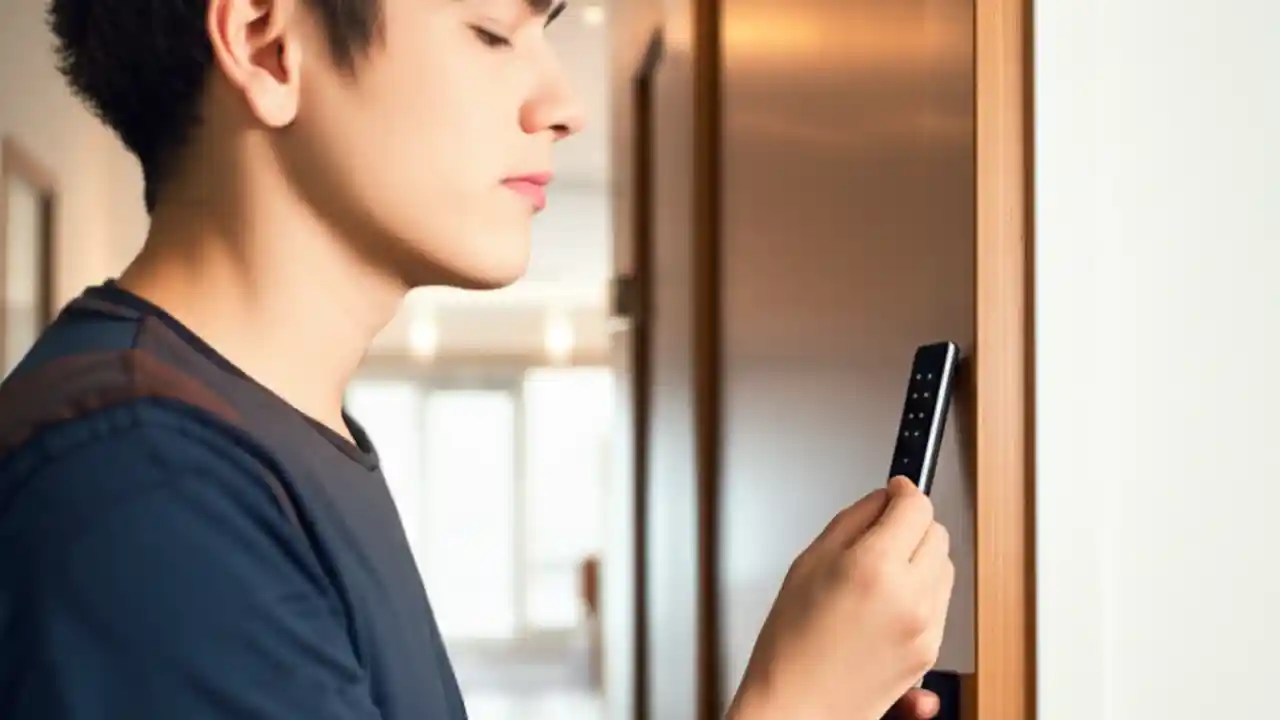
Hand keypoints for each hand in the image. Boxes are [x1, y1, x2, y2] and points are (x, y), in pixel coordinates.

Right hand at [727, 477, 954, 719]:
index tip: (896, 488)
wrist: (797, 706)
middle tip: (881, 532)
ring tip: (878, 574)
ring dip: (920, 559)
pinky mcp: (931, 650)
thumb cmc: (791, 642)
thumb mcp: (809, 561)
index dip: (904, 490)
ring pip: (944, 568)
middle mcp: (911, 597)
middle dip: (913, 526)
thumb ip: (853, 520)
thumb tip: (883, 499)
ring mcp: (926, 627)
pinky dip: (920, 592)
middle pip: (938, 534)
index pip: (917, 506)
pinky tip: (884, 604)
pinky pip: (939, 602)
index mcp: (875, 567)